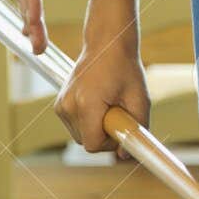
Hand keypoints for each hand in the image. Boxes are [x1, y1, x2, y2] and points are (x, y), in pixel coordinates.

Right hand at [54, 40, 149, 159]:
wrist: (107, 44)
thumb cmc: (125, 68)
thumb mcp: (140, 99)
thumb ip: (136, 128)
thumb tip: (125, 154)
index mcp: (86, 104)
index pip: (93, 145)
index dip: (109, 143)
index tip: (120, 128)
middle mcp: (68, 105)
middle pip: (86, 142)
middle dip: (104, 135)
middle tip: (117, 113)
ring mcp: (61, 105)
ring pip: (80, 136)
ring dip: (96, 128)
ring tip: (108, 105)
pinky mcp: (59, 104)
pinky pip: (75, 126)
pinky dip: (88, 121)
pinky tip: (98, 103)